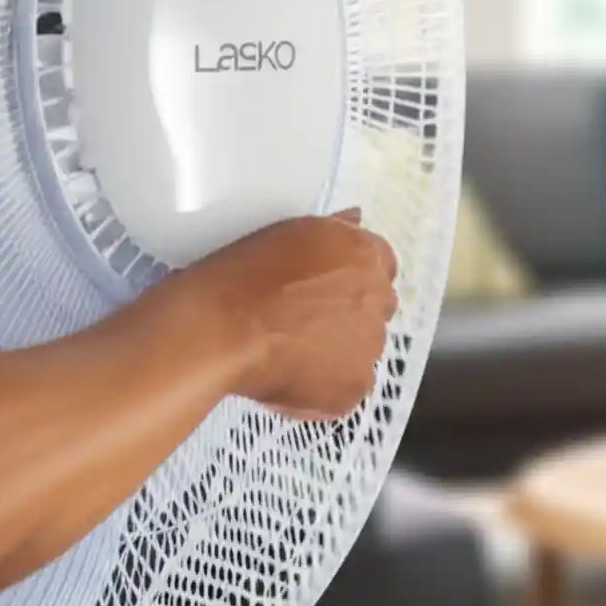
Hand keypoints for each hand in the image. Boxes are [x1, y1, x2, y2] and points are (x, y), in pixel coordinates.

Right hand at [162, 210, 397, 420]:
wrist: (224, 328)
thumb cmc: (245, 276)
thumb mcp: (291, 233)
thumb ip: (334, 230)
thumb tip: (354, 218)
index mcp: (363, 254)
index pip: (380, 265)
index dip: (351, 278)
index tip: (327, 288)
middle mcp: (377, 296)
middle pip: (375, 308)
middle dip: (347, 315)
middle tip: (303, 321)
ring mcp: (370, 344)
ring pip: (360, 349)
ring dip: (335, 351)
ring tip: (288, 350)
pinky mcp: (354, 385)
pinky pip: (345, 387)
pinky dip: (322, 387)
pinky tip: (286, 374)